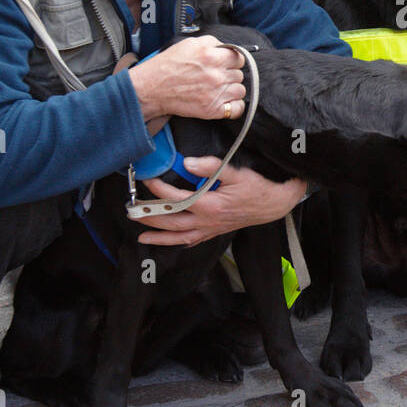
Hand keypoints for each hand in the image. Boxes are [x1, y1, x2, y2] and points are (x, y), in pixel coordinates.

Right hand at [128, 36, 245, 122]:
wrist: (152, 89)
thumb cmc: (168, 66)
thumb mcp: (189, 44)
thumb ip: (212, 43)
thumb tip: (227, 48)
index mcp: (212, 55)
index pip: (239, 57)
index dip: (232, 61)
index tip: (225, 64)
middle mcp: (216, 74)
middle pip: (239, 74)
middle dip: (230, 74)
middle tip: (216, 76)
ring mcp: (216, 93)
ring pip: (240, 90)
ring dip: (232, 90)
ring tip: (218, 89)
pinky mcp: (213, 109)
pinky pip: (237, 109)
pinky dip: (233, 107)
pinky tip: (224, 102)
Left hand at [135, 157, 306, 245]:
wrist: (275, 205)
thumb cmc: (257, 188)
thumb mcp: (236, 172)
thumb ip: (211, 167)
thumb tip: (188, 163)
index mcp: (208, 205)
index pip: (175, 199)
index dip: (158, 189)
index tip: (147, 180)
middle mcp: (206, 221)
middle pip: (170, 223)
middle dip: (149, 218)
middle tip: (131, 213)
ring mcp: (210, 230)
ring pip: (179, 237)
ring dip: (158, 237)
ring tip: (141, 237)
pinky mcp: (215, 232)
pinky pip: (193, 242)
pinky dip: (179, 243)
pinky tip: (171, 242)